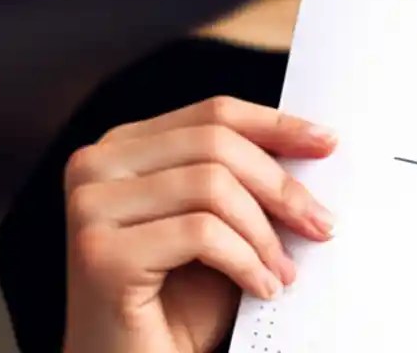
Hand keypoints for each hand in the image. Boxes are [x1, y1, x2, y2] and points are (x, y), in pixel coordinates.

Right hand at [61, 96, 338, 352]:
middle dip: (281, 187)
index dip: (276, 126)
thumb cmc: (177, 303)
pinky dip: (245, 262)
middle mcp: (96, 166)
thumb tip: (314, 147)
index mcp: (125, 148)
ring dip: (264, 235)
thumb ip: (246, 181)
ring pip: (212, 186)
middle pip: (216, 143)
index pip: (213, 113)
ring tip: (283, 270)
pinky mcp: (99, 252)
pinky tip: (261, 288)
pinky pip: (201, 234)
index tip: (326, 143)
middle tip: (320, 224)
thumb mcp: (222, 226)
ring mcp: (91, 207)